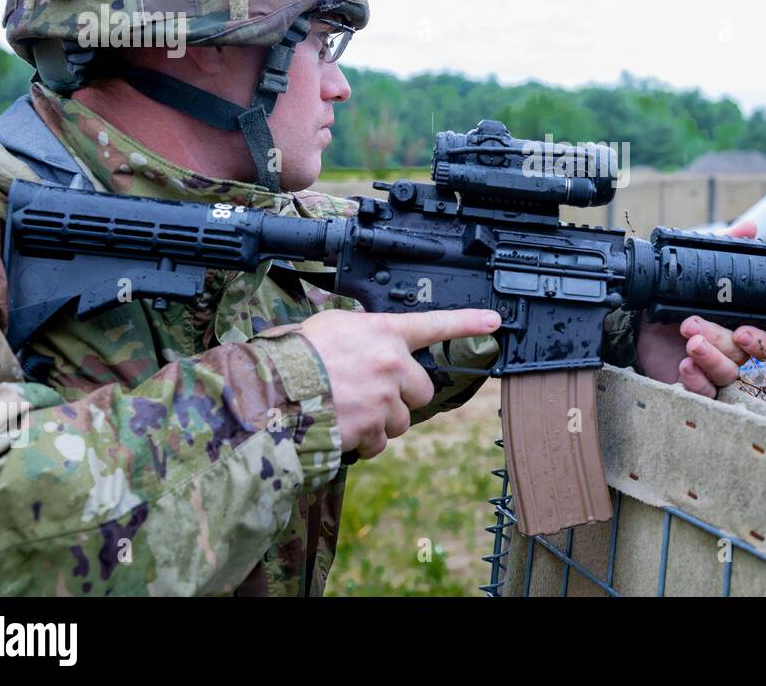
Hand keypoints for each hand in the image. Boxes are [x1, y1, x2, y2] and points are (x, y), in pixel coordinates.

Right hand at [297, 307, 500, 457]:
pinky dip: (364, 442)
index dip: (467, 323)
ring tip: (347, 411)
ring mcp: (385, 398)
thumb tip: (360, 346)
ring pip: (402, 420)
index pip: (434, 325)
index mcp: (383, 332)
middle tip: (372, 394)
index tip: (494, 322)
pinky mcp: (373, 429)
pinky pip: (379, 443)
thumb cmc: (292, 356)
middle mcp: (392, 364)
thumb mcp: (328, 327)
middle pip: (422, 389)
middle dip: (402, 397)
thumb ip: (358, 336)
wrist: (271, 392)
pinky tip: (341, 429)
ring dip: (382, 421)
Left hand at [634, 220, 765, 397]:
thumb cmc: (675, 299)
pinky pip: (705, 393)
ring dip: (709, 358)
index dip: (761, 340)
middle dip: (720, 339)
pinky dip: (696, 381)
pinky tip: (684, 367)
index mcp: (740, 326)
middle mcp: (730, 351)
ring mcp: (712, 371)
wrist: (637, 322)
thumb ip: (726, 250)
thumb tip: (750, 228)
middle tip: (691, 324)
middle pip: (741, 354)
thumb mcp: (698, 271)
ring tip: (688, 342)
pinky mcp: (693, 386)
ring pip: (726, 374)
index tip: (744, 330)